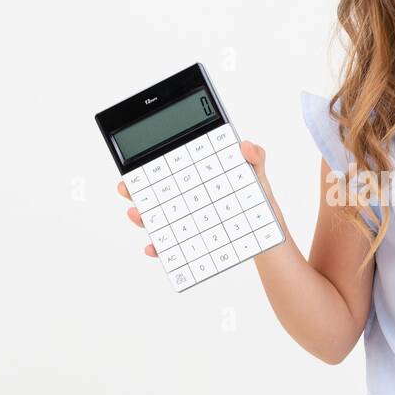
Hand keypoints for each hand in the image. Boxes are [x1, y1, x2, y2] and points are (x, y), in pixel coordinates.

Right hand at [118, 140, 273, 256]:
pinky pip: (173, 247)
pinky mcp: (194, 243)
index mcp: (198, 177)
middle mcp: (188, 199)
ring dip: (143, 218)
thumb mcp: (257, 176)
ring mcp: (190, 221)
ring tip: (137, 215)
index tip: (134, 165)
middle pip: (156, 194)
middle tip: (126, 189)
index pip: (170, 169)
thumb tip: (245, 145)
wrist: (268, 234)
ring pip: (159, 219)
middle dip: (136, 191)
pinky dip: (161, 248)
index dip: (149, 166)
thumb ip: (255, 157)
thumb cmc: (257, 200)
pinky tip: (155, 248)